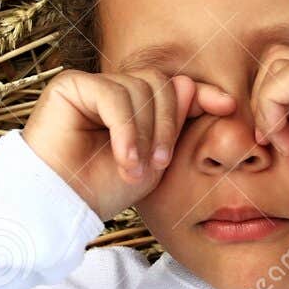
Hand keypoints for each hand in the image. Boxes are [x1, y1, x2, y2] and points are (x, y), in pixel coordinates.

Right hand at [22, 66, 236, 219]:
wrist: (61, 204)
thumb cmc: (104, 188)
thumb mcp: (154, 161)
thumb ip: (173, 125)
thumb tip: (189, 85)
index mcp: (136, 106)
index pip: (174, 87)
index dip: (201, 94)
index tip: (227, 107)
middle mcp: (114, 89)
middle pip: (160, 83)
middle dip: (168, 124)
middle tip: (160, 162)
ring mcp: (92, 85)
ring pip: (139, 89)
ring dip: (144, 133)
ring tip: (135, 168)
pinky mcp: (70, 85)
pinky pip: (112, 95)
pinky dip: (125, 129)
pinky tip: (124, 158)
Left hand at [250, 43, 288, 176]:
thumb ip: (286, 120)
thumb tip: (253, 105)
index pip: (287, 64)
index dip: (267, 97)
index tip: (270, 138)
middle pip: (280, 56)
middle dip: (262, 97)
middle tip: (271, 139)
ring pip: (280, 62)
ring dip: (267, 107)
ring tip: (283, 144)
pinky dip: (273, 109)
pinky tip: (287, 144)